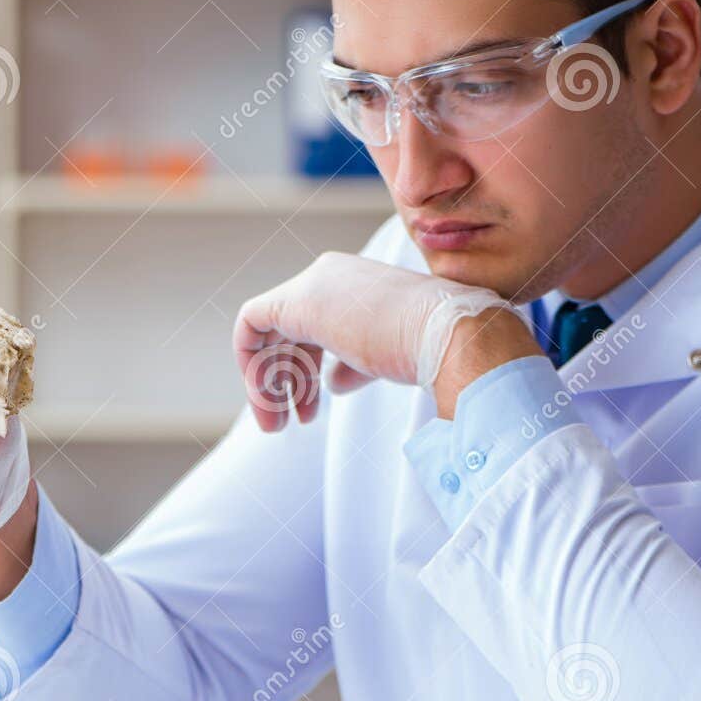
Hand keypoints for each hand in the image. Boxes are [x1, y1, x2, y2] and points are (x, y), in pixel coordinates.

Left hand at [232, 252, 523, 429]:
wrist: (450, 337)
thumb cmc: (432, 351)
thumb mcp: (385, 357)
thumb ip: (354, 364)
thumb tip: (335, 381)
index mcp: (354, 284)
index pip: (311, 327)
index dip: (302, 372)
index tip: (307, 411)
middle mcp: (330, 275)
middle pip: (286, 333)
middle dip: (279, 382)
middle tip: (282, 425)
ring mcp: (313, 283)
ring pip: (266, 335)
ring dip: (264, 384)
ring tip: (276, 424)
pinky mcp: (297, 299)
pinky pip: (249, 326)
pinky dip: (251, 364)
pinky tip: (264, 397)